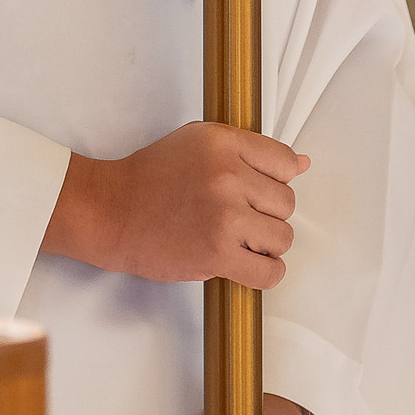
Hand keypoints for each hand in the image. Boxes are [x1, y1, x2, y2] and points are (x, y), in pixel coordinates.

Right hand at [41, 122, 307, 288]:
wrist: (111, 211)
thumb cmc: (152, 177)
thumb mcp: (198, 143)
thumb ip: (249, 150)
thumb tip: (303, 164)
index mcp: (223, 142)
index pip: (285, 161)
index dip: (275, 179)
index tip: (256, 189)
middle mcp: (227, 175)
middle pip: (286, 203)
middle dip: (267, 213)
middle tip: (239, 217)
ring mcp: (224, 216)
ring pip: (282, 238)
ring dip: (264, 244)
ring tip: (237, 239)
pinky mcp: (218, 254)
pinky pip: (270, 272)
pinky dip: (264, 272)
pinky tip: (244, 262)